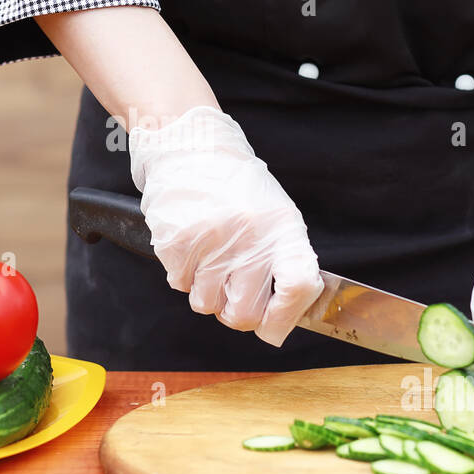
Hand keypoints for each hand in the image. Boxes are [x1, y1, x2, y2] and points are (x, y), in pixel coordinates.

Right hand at [128, 105, 323, 345]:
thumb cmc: (235, 186)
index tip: (274, 326)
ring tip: (209, 261)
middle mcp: (249, 236)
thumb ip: (282, 261)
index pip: (297, 285)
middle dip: (235, 313)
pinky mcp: (176, 242)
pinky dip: (183, 274)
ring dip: (206, 293)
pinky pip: (179, 285)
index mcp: (282, 228)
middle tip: (232, 295)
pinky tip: (191, 247)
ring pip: (206, 305)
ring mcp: (211, 241)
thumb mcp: (274, 213)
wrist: (190, 146)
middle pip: (244, 314)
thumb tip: (280, 320)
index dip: (286, 316)